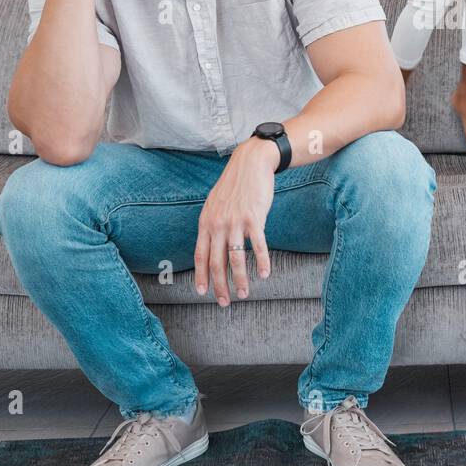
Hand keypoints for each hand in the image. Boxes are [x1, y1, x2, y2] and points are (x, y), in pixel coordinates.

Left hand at [194, 140, 275, 304]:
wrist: (251, 162)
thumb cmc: (235, 184)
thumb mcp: (215, 203)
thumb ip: (212, 223)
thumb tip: (211, 243)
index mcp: (206, 222)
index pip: (200, 255)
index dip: (201, 276)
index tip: (202, 293)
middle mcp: (218, 224)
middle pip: (216, 262)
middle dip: (220, 285)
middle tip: (225, 302)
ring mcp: (236, 221)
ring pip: (236, 258)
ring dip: (240, 279)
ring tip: (244, 294)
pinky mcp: (255, 218)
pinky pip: (259, 245)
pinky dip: (262, 262)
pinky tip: (265, 274)